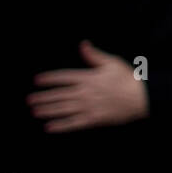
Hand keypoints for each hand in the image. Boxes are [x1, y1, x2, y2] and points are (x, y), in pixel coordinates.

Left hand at [27, 41, 148, 133]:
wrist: (142, 97)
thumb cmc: (128, 79)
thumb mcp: (112, 62)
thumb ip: (94, 55)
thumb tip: (83, 45)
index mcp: (88, 78)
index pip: (63, 77)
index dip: (49, 78)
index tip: (37, 80)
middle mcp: (84, 93)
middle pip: (59, 95)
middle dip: (43, 98)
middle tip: (29, 100)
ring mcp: (88, 107)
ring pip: (63, 109)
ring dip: (48, 110)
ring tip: (35, 111)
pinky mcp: (94, 119)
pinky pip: (73, 123)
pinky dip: (61, 126)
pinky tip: (49, 127)